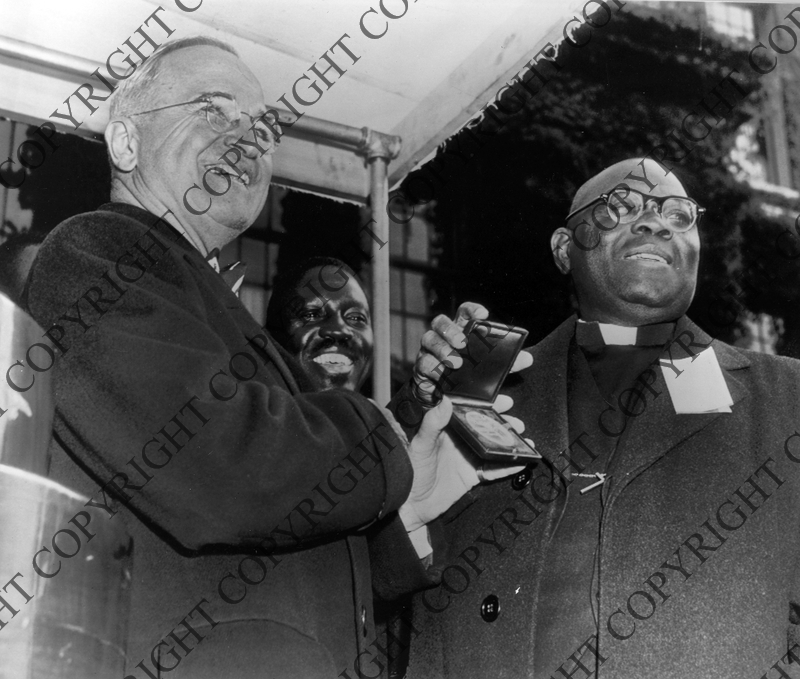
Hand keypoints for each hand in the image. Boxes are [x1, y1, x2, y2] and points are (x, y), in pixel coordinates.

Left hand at [398, 397, 525, 531]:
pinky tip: (522, 463)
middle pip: (486, 428)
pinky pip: (493, 470)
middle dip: (503, 424)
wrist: (409, 503)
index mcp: (446, 428)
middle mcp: (459, 441)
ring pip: (493, 447)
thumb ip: (432, 424)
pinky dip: (508, 467)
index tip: (502, 400)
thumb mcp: (420, 445)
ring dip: (509, 443)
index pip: (469, 411)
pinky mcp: (471, 476)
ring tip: (524, 441)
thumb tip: (446, 401)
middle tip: (517, 423)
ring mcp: (467, 457)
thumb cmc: (409, 470)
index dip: (486, 404)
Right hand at [412, 302, 532, 404]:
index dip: (471, 310)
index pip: (463, 313)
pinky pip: (423, 364)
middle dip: (451, 330)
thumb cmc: (468, 377)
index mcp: (460, 332)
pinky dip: (433, 369)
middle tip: (462, 343)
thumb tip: (527, 359)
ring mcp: (429, 351)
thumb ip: (507, 363)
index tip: (483, 316)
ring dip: (442, 350)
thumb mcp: (490, 369)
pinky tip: (442, 376)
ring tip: (455, 363)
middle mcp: (442, 338)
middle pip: (440, 322)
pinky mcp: (421, 370)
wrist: (446, 400)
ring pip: (428, 340)